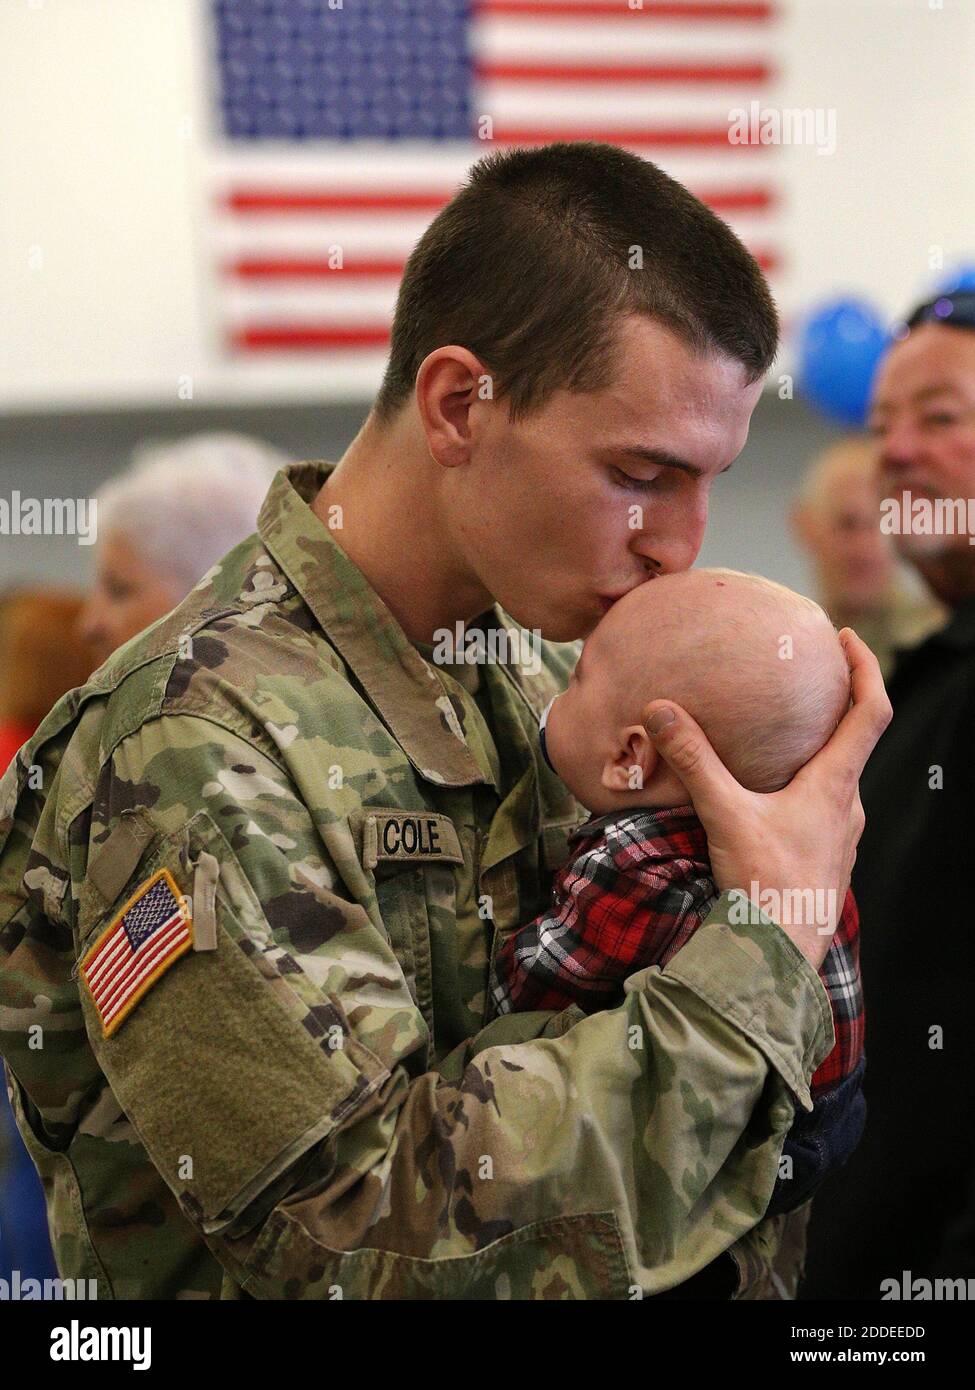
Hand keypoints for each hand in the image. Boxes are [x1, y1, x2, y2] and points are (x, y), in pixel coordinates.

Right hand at [640, 629, 890, 969]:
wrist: (781, 958)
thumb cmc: (764, 885)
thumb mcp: (723, 814)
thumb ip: (694, 760)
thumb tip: (661, 709)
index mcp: (835, 784)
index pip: (872, 711)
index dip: (866, 667)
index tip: (845, 638)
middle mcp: (849, 806)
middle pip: (858, 740)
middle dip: (839, 703)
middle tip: (810, 677)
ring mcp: (843, 836)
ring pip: (841, 778)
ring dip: (824, 749)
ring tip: (788, 733)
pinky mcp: (828, 860)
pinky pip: (827, 808)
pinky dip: (810, 784)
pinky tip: (775, 796)